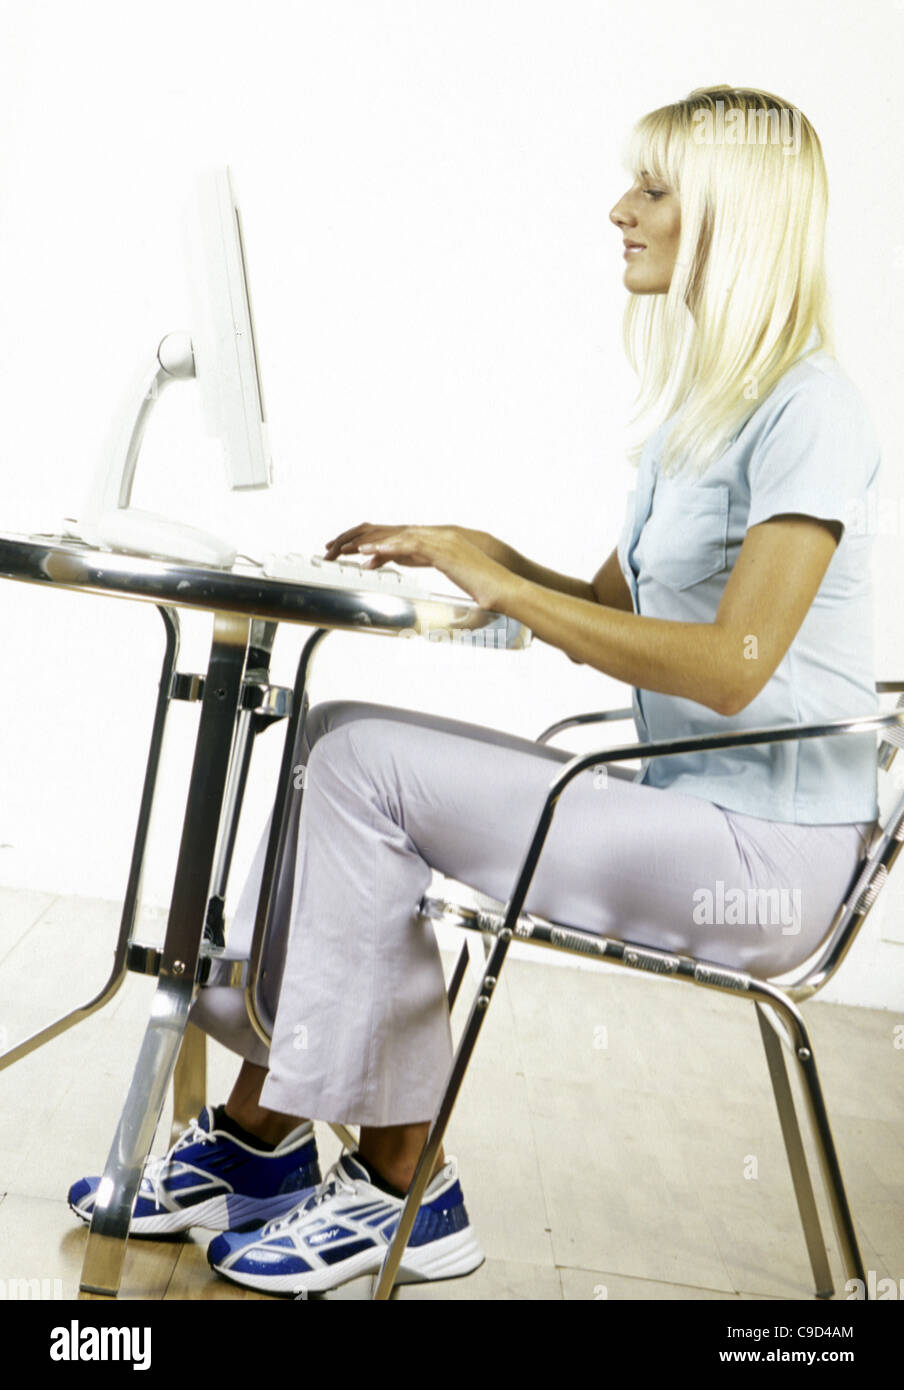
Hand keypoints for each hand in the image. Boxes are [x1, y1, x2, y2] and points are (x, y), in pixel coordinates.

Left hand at [323, 522, 513, 609]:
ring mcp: (440, 540)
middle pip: (388, 532)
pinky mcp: (442, 549)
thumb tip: (416, 587)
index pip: (396, 538)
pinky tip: (367, 554)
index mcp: (436, 542)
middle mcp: (436, 535)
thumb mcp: (452, 580)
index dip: (371, 543)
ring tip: (341, 550)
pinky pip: (407, 545)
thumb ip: (435, 580)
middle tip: (333, 548)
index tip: (350, 552)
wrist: (505, 588)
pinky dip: (385, 547)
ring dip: (365, 542)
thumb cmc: (484, 589)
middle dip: (358, 539)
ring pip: (394, 536)